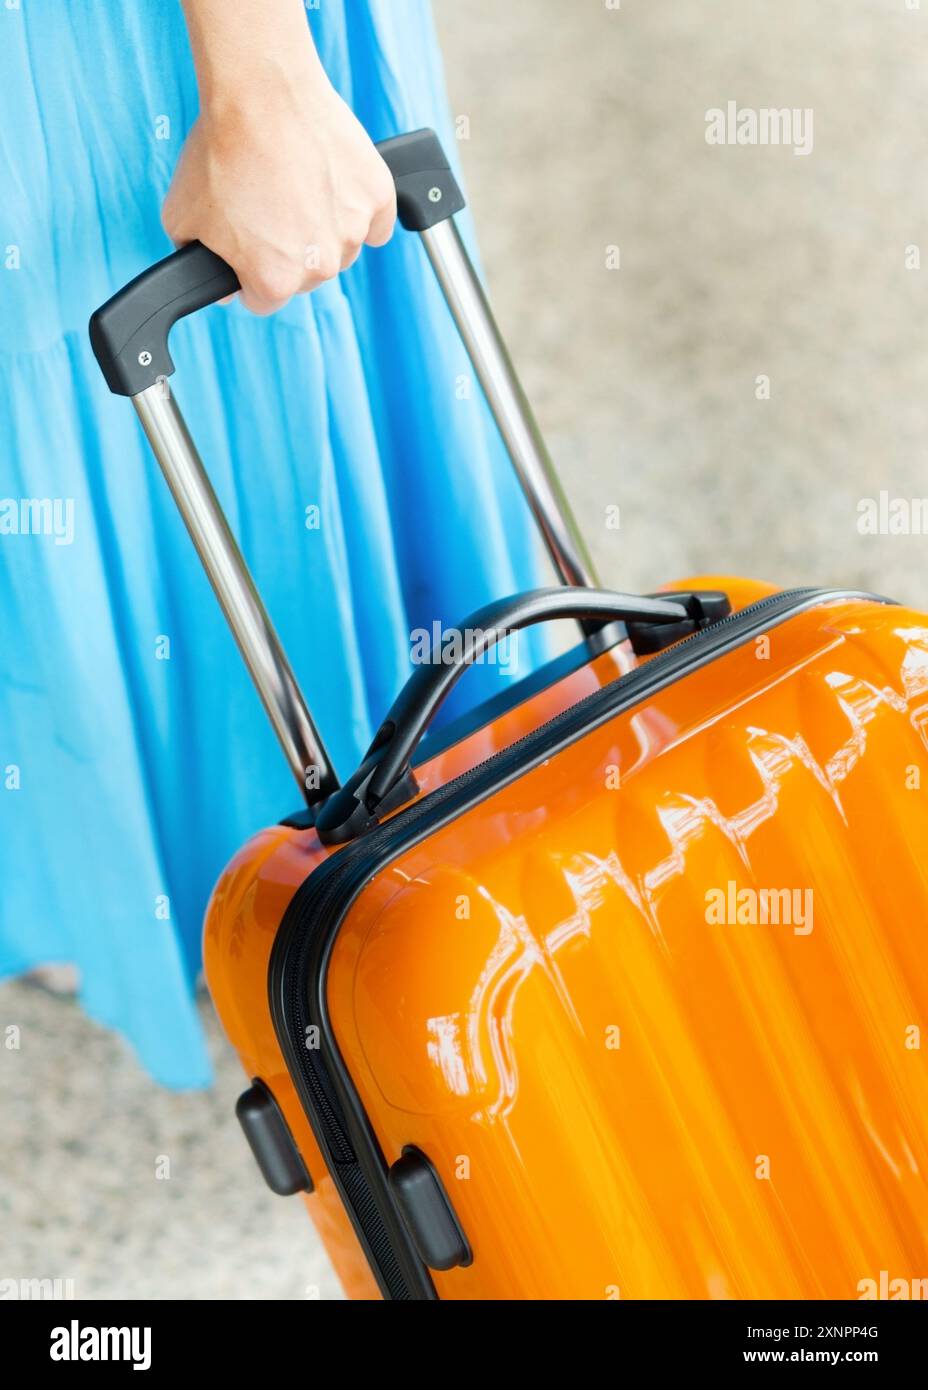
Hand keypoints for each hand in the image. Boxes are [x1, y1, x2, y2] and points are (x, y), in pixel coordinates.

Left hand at [162, 50, 395, 314]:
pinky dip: (357, 210)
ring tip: (295, 185)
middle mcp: (320, 266)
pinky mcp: (377, 198)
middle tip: (266, 203)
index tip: (245, 243)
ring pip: (338, 250)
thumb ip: (198, 263)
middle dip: (285, 250)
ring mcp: (353, 232)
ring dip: (321, 229)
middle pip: (304, 277)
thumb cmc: (221, 150)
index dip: (247, 271)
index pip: (262, 299)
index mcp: (274, 281)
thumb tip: (220, 285)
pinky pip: (375, 222)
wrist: (260, 91)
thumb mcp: (181, 219)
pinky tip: (332, 186)